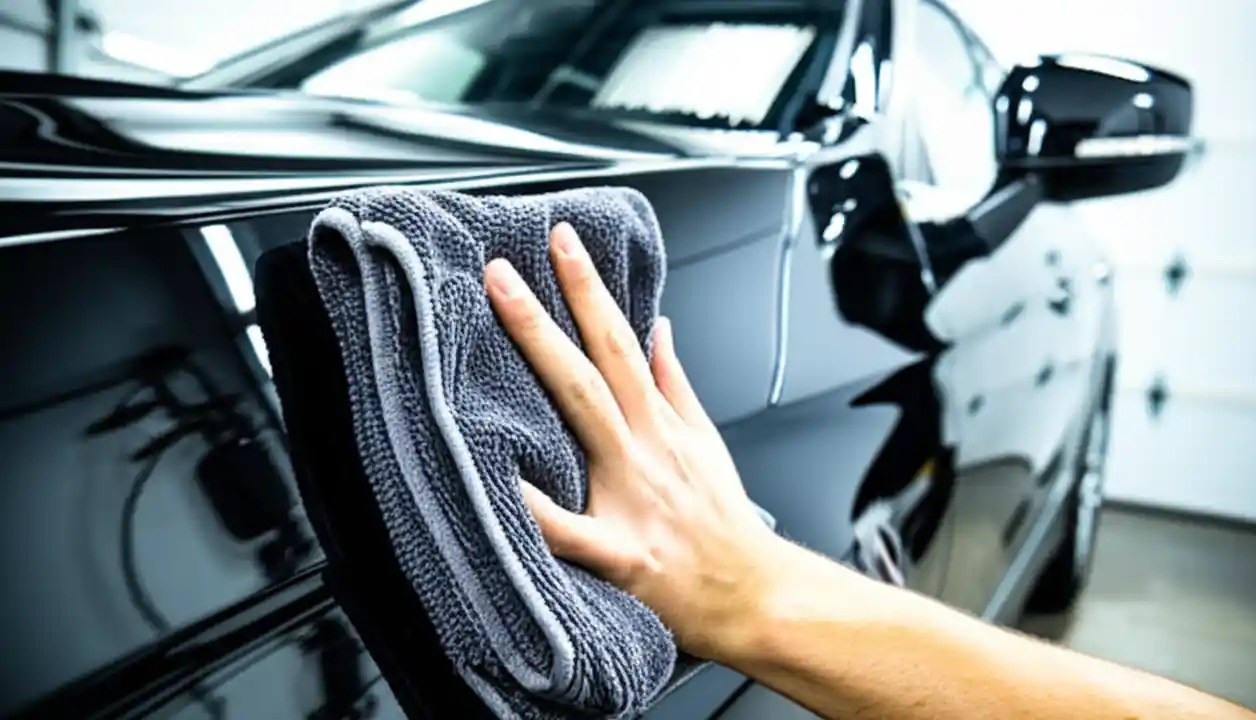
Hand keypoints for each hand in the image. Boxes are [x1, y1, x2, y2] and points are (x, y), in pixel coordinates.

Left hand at [484, 222, 779, 660]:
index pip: (620, 339)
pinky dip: (536, 506)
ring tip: (499, 327)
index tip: (560, 243)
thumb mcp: (707, 442)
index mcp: (660, 424)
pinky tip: (495, 479)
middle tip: (504, 269)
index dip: (588, 288)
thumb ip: (675, 384)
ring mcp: (632, 497)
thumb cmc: (722, 524)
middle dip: (551, 311)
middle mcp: (644, 449)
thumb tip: (658, 329)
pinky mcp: (622, 552)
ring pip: (584, 416)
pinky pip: (570, 528)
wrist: (753, 596)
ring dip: (543, 362)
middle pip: (594, 366)